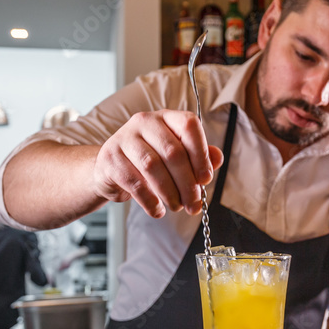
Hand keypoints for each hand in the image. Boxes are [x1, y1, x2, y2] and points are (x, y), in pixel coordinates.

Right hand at [92, 110, 222, 218]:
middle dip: (187, 183)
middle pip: (173, 151)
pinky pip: (134, 183)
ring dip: (170, 193)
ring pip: (153, 167)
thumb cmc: (148, 161)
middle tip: (194, 204)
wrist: (111, 169)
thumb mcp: (175, 156)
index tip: (206, 179)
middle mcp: (144, 122)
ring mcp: (124, 139)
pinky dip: (150, 201)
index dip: (201, 154)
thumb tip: (218, 158)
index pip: (188, 125)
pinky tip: (157, 209)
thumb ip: (198, 156)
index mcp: (166, 118)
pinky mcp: (110, 159)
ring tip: (176, 206)